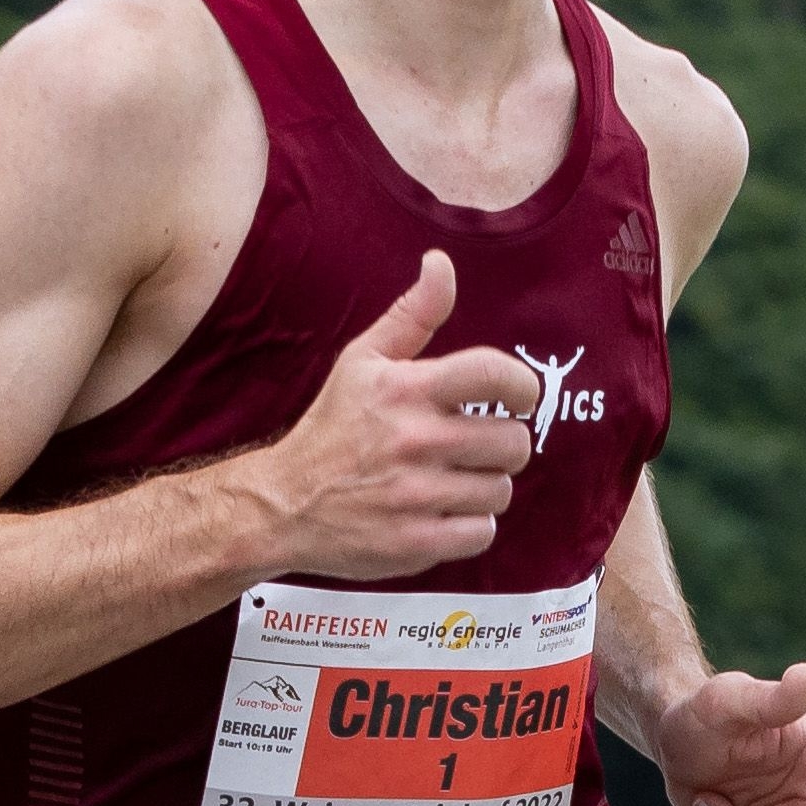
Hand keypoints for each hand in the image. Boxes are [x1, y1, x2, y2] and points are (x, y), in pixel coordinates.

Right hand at [226, 250, 539, 575]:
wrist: (282, 504)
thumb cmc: (332, 428)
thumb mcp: (362, 361)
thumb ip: (412, 315)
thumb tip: (441, 263)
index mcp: (406, 390)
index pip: (496, 376)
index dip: (523, 387)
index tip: (519, 398)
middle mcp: (414, 440)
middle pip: (514, 443)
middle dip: (502, 445)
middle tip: (475, 447)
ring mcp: (416, 496)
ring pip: (501, 490)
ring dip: (485, 487)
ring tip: (453, 482)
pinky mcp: (416, 543)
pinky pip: (483, 532)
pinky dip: (471, 526)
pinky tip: (444, 513)